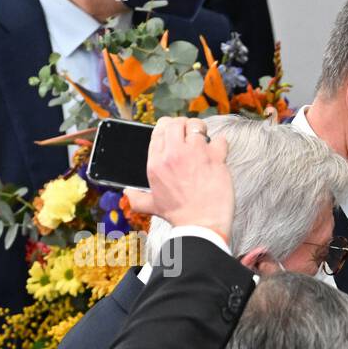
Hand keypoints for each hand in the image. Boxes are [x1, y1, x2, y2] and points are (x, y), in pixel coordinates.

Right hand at [123, 117, 232, 239]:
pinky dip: (220, 145)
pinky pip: (219, 140)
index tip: (175, 132)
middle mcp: (174, 154)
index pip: (158, 129)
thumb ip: (136, 197)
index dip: (168, 126)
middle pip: (176, 123)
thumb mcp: (151, 206)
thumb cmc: (179, 216)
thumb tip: (127, 192)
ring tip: (204, 141)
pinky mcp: (215, 158)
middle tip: (190, 134)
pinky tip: (219, 154)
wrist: (201, 225)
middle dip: (184, 125)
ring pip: (196, 126)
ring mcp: (195, 154)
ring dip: (201, 131)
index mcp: (156, 162)